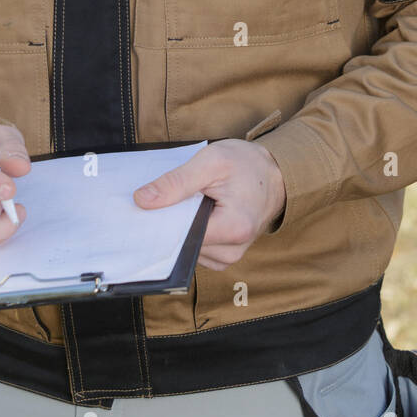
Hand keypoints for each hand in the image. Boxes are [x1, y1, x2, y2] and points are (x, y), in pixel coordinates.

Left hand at [132, 139, 285, 270]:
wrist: (274, 172)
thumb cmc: (247, 164)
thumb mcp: (211, 161)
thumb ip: (176, 182)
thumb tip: (142, 200)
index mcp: (233, 228)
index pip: (182, 236)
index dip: (160, 222)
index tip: (144, 208)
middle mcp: (233, 250)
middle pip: (183, 246)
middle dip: (169, 224)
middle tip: (163, 198)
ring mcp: (231, 255)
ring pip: (187, 250)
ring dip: (180, 228)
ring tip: (186, 202)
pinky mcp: (226, 254)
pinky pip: (197, 249)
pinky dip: (189, 233)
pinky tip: (193, 213)